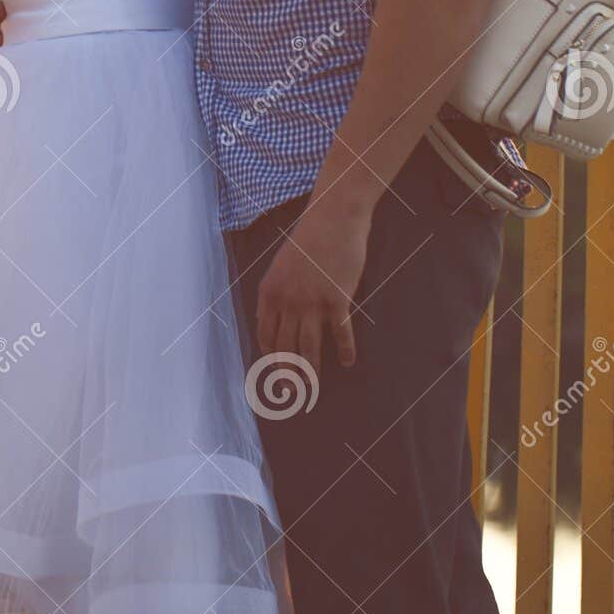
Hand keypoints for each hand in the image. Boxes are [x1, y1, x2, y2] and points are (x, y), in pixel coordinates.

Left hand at [256, 189, 373, 374]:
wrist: (333, 219)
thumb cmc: (308, 239)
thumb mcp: (281, 265)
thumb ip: (276, 292)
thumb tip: (267, 317)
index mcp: (269, 292)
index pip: (265, 334)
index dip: (270, 357)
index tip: (274, 372)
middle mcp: (287, 301)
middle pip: (285, 347)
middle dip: (286, 374)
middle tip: (291, 394)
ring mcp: (312, 303)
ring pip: (309, 348)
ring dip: (310, 371)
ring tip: (312, 387)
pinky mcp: (337, 301)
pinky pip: (340, 334)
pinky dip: (345, 350)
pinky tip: (348, 362)